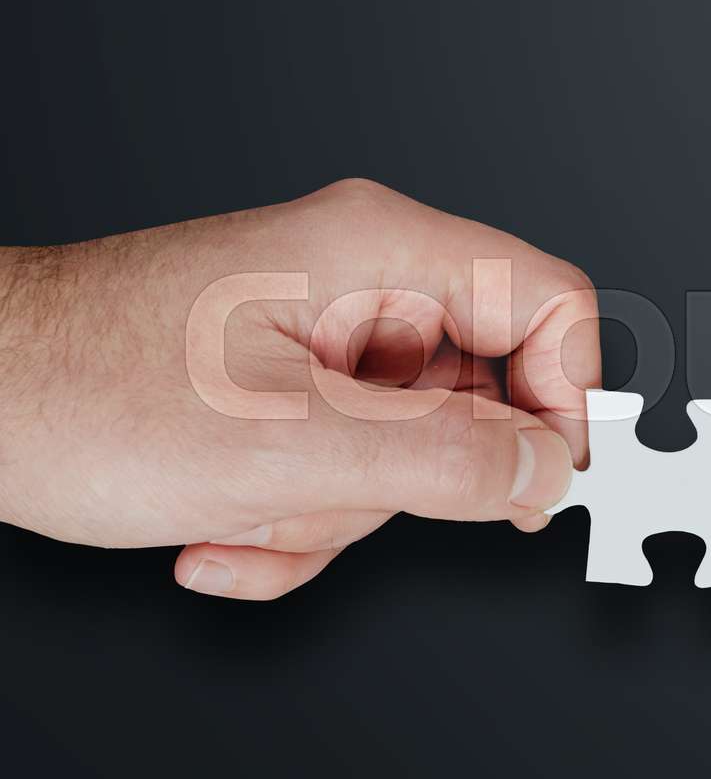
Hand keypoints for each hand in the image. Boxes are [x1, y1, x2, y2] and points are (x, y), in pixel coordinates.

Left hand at [0, 179, 599, 597]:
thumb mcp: (285, 448)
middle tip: (327, 497)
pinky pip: (351, 471)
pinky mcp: (293, 385)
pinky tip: (218, 528)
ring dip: (333, 513)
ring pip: (413, 450)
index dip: (565, 399)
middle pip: (482, 394)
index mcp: (380, 251)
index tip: (539, 485)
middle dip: (408, 483)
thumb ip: (442, 460)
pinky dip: (295, 522)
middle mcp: (363, 279)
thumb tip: (548, 471)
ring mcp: (326, 334)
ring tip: (238, 509)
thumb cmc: (77, 392)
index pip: (548, 303)